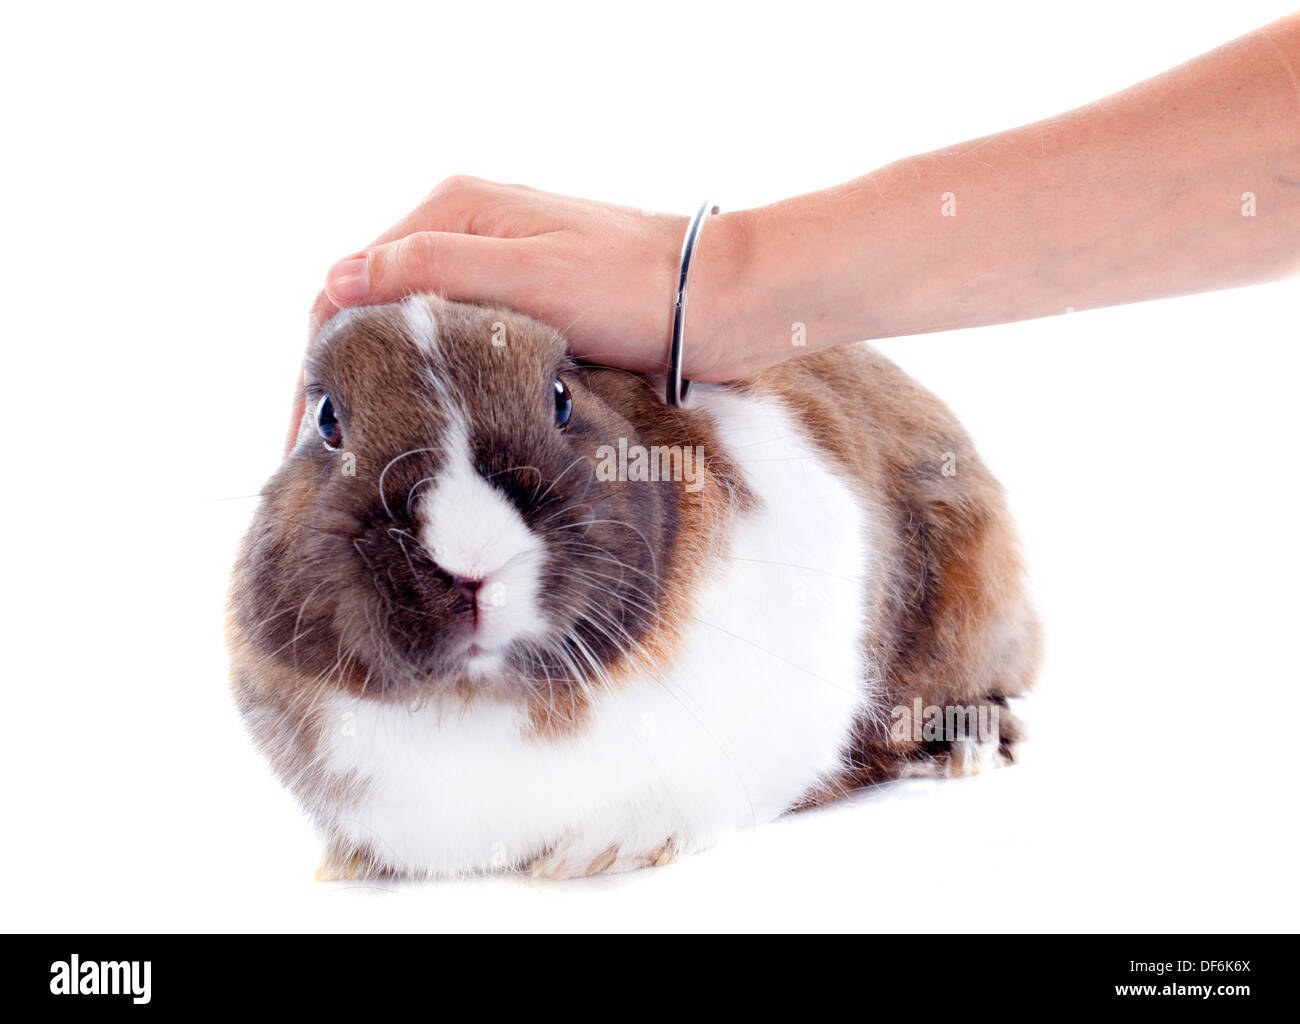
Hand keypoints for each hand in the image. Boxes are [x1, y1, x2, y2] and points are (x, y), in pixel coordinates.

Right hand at [288, 178, 755, 450]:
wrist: (719, 302)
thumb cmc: (631, 287)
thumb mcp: (526, 276)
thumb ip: (431, 271)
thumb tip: (336, 280)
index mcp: (451, 211)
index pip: (346, 283)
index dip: (315, 358)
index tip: (302, 435)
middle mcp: (463, 232)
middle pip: (374, 308)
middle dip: (345, 377)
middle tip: (326, 458)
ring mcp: (493, 268)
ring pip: (413, 330)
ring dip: (388, 383)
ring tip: (366, 451)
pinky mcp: (522, 303)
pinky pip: (455, 343)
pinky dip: (434, 381)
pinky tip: (426, 424)